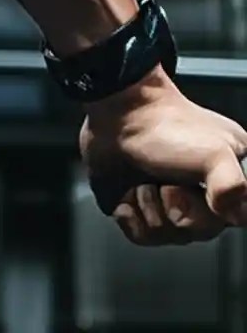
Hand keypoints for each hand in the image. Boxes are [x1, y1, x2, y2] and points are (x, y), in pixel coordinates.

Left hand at [80, 68, 246, 245]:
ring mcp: (167, 201)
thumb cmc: (166, 128)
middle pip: (195, 233)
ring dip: (148, 208)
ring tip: (144, 182)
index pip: (231, 222)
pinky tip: (126, 195)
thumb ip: (233, 186)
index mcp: (228, 181)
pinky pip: (138, 235)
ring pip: (165, 236)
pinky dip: (129, 217)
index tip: (197, 192)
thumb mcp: (215, 153)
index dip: (208, 214)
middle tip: (167, 183)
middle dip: (175, 210)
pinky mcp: (137, 206)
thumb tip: (234, 215)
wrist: (116, 114)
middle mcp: (200, 195)